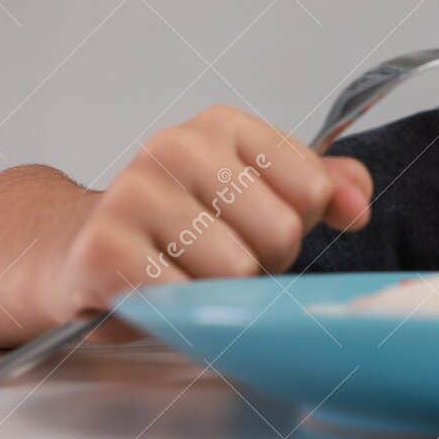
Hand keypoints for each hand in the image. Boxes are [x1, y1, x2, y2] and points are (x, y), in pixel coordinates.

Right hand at [30, 106, 371, 339]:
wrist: (79, 251)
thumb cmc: (180, 225)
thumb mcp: (260, 194)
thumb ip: (321, 187)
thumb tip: (359, 205)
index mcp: (223, 126)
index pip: (313, 187)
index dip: (298, 223)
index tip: (260, 226)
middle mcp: (175, 147)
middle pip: (282, 231)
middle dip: (262, 262)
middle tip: (217, 257)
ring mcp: (133, 194)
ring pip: (237, 270)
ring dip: (220, 292)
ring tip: (185, 274)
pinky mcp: (104, 250)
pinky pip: (187, 300)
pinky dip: (181, 312)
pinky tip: (155, 292)